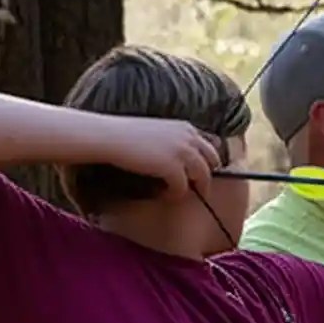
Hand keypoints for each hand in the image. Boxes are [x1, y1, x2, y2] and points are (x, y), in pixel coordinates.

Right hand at [102, 116, 222, 201]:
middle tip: (195, 189)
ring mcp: (183, 152)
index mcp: (187, 128)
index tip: (198, 174)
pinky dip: (175, 194)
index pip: (210, 147)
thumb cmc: (127, 135)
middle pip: (213, 161)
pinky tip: (164, 195)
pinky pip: (183, 188)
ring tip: (177, 194)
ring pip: (203, 176)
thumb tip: (179, 159)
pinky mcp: (173, 168)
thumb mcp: (158, 132)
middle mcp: (190, 138)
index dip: (207, 162)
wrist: (110, 136)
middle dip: (206, 176)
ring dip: (193, 187)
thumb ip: (174, 141)